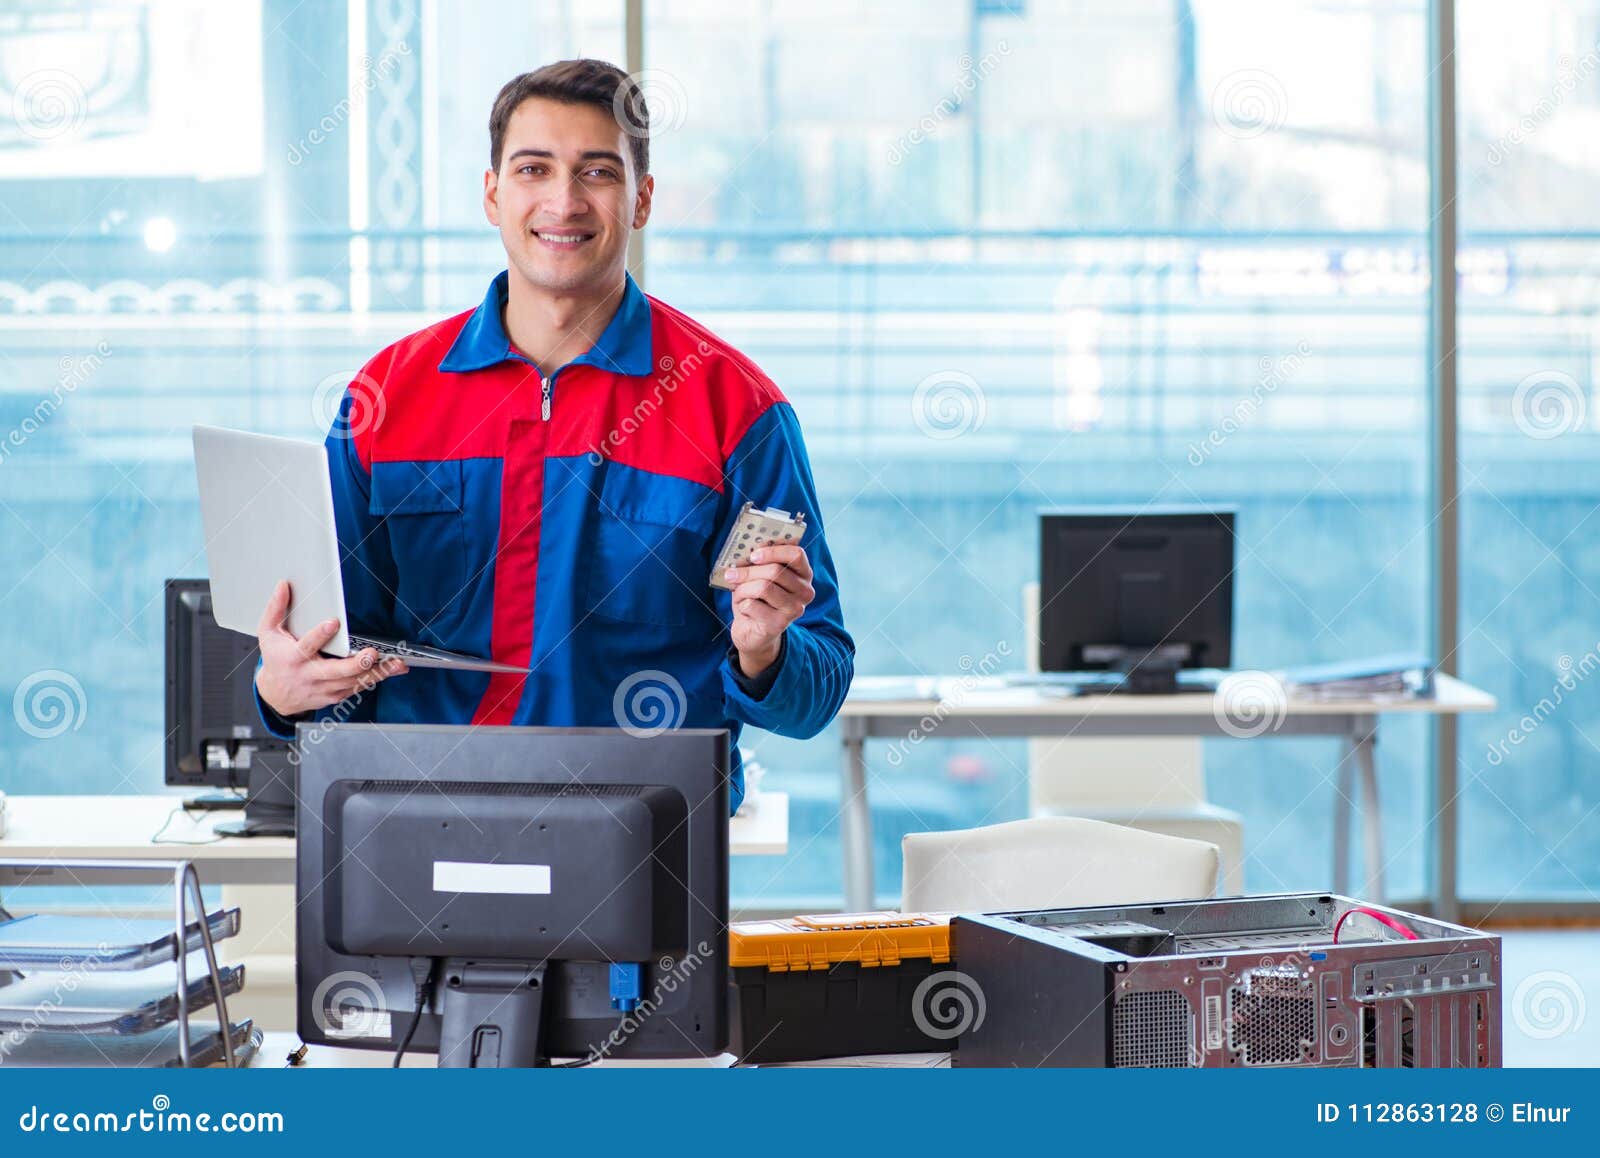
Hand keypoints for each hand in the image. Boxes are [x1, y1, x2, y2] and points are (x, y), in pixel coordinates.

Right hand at [254, 579, 407, 717]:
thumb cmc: (276, 660)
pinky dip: (376, 678)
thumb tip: (283, 585)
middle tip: (372, 653)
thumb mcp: (268, 633)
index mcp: (294, 658)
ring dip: (376, 672)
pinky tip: (392, 669)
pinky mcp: (335, 695)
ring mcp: (324, 688)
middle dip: (355, 664)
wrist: (276, 695)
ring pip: (352, 681)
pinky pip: (358, 687)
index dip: (320, 635)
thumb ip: (275, 608)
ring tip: (396, 663)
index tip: (333, 623)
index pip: (307, 645)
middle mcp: (310, 675)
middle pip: (335, 671)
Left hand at [722, 544, 813, 679]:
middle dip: (748, 571)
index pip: (796, 555)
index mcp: (804, 575)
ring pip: (763, 587)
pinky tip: (744, 610)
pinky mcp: (779, 624)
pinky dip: (741, 604)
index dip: (773, 551)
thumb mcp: (759, 578)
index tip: (753, 554)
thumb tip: (745, 550)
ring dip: (743, 589)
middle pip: (775, 571)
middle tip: (731, 573)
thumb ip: (758, 563)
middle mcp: (805, 592)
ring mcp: (795, 609)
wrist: (753, 634)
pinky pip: (752, 605)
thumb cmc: (757, 600)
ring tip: (737, 592)